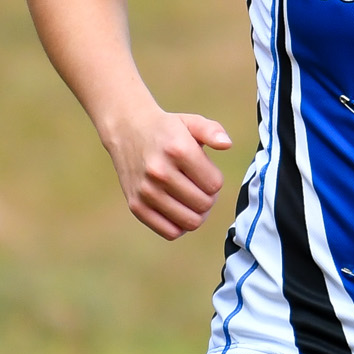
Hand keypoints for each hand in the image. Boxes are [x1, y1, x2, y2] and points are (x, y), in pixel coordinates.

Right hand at [101, 108, 231, 239]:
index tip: (205, 172)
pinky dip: (180, 225)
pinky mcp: (136, 206)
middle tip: (199, 186)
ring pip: (190, 222)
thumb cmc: (167, 129)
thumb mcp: (191, 121)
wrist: (126, 130)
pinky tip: (178, 209)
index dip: (215, 180)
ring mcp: (146, 191)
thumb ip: (213, 130)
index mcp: (177, 150)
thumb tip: (226, 144)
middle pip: (204, 204)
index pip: (214, 185)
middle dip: (208, 197)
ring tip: (191, 198)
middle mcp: (160, 172)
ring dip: (196, 213)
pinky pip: (170, 232)